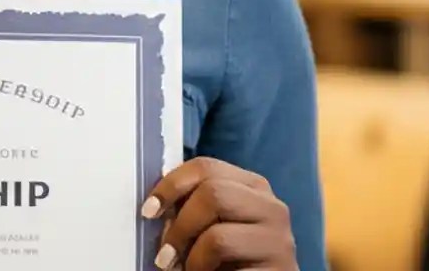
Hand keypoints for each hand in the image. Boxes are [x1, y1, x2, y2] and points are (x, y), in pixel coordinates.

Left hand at [142, 157, 295, 270]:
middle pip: (212, 194)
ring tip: (186, 270)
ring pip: (217, 235)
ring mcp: (278, 240)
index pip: (206, 167)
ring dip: (191, 257)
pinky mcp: (279, 269)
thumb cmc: (226, 260)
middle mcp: (272, 207)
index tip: (149, 210)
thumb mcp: (206, 225)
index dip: (171, 185)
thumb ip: (190, 207)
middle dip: (180, 226)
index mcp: (252, 187)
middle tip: (165, 254)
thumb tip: (157, 202)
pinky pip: (226, 264)